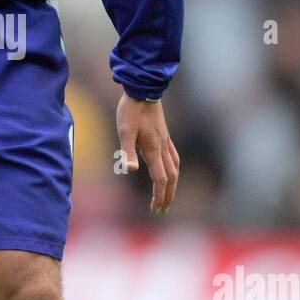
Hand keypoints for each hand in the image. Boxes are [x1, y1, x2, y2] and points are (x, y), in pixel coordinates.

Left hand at [115, 93, 179, 214]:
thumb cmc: (131, 111)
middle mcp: (162, 147)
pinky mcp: (164, 135)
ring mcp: (165, 141)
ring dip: (172, 184)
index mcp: (153, 149)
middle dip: (167, 195)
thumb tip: (131, 170)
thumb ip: (128, 151)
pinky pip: (173, 157)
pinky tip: (169, 170)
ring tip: (167, 195)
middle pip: (171, 177)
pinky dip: (173, 170)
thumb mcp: (124, 131)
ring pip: (175, 168)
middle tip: (161, 209)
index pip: (161, 179)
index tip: (155, 208)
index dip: (159, 195)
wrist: (143, 90)